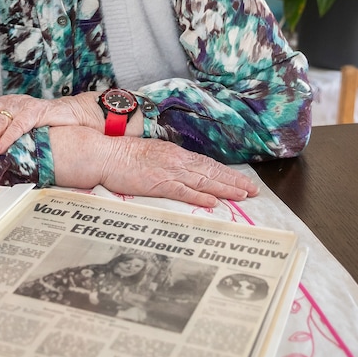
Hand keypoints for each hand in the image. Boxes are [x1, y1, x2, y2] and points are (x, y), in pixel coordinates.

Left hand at [0, 93, 101, 157]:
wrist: (71, 114)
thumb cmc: (42, 122)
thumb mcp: (17, 123)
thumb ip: (0, 130)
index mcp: (2, 103)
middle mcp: (9, 102)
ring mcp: (22, 106)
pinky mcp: (36, 113)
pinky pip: (18, 126)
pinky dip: (8, 138)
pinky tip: (1, 149)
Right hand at [51, 126, 258, 206]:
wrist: (103, 153)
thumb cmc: (122, 155)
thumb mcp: (150, 155)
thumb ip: (166, 163)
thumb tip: (181, 171)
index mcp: (175, 154)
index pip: (207, 164)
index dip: (226, 174)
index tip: (242, 181)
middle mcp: (176, 160)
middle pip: (211, 172)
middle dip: (234, 181)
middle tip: (254, 191)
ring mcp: (168, 171)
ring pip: (203, 181)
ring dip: (225, 188)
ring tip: (243, 196)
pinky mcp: (157, 183)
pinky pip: (183, 191)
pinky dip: (200, 197)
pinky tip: (213, 203)